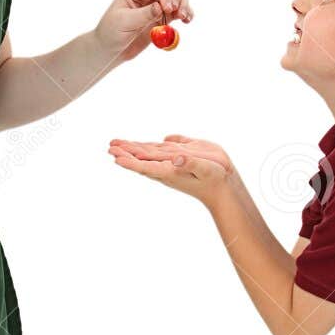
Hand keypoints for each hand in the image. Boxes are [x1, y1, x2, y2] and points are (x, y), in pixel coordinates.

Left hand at [94, 0, 192, 67]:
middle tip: (178, 10)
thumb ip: (143, 14)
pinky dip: (186, 13)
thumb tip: (161, 7)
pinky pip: (179, 10)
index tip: (168, 9)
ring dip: (184, 4)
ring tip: (185, 18)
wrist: (110, 49)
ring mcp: (156, 3)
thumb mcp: (124, 23)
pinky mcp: (163, 16)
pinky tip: (187, 20)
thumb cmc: (111, 32)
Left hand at [108, 136, 233, 206]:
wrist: (224, 188)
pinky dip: (146, 150)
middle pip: (141, 160)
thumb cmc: (215, 179)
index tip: (115, 158)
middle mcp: (166, 169)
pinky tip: (142, 147)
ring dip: (131, 150)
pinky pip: (158, 154)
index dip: (130, 161)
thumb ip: (191, 163)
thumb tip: (177, 158)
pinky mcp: (178, 162)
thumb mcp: (206, 168)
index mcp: (169, 171)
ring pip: (147, 156)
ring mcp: (171, 166)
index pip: (144, 166)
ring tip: (117, 146)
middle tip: (110, 147)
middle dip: (125, 153)